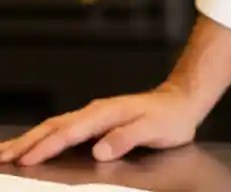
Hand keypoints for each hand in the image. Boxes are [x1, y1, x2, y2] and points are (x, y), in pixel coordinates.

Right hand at [0, 83, 202, 166]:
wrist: (182, 101)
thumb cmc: (170, 117)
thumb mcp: (155, 129)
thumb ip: (127, 138)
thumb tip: (100, 150)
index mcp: (105, 114)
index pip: (70, 132)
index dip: (47, 147)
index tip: (27, 160)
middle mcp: (94, 112)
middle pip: (52, 128)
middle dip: (25, 143)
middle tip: (1, 157)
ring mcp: (92, 115)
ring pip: (53, 127)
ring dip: (27, 140)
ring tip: (4, 152)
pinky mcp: (94, 121)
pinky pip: (61, 129)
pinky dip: (41, 138)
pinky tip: (31, 146)